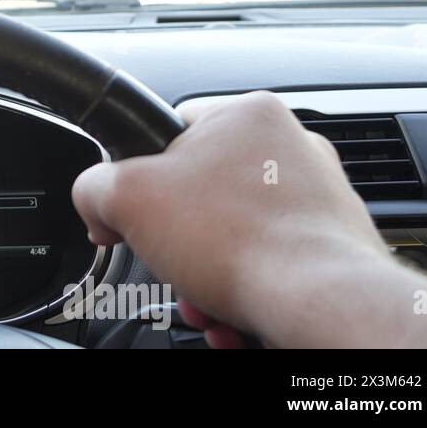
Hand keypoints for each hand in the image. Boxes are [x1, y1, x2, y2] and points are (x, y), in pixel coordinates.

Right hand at [72, 91, 393, 345]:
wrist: (317, 300)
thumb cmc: (241, 240)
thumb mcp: (126, 197)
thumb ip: (93, 186)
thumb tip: (95, 202)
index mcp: (247, 114)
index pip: (170, 130)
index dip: (139, 175)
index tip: (135, 209)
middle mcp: (291, 146)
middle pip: (201, 192)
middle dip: (178, 241)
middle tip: (169, 262)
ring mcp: (318, 194)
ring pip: (235, 233)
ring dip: (206, 273)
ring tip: (202, 300)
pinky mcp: (333, 241)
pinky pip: (269, 262)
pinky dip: (243, 290)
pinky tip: (230, 313)